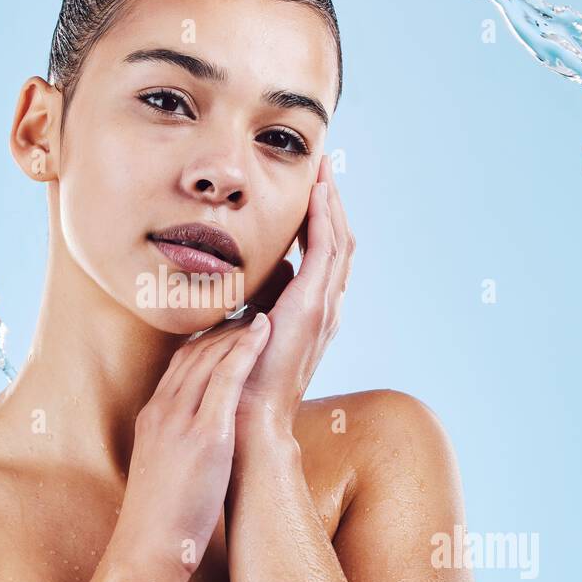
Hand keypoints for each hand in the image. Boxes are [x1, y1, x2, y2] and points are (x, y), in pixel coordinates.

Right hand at [110, 313, 271, 580]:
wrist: (147, 548)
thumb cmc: (159, 521)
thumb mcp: (163, 471)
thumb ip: (176, 447)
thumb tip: (196, 444)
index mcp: (152, 416)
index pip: (179, 363)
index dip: (205, 339)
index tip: (228, 323)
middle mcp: (163, 410)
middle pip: (194, 351)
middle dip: (224, 324)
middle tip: (253, 301)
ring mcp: (182, 420)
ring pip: (210, 356)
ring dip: (238, 327)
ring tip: (265, 306)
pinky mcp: (206, 435)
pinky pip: (226, 378)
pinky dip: (245, 348)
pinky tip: (263, 328)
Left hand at [237, 153, 353, 434]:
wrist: (249, 413)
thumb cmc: (241, 380)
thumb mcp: (251, 332)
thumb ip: (259, 305)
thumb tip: (257, 285)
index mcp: (314, 312)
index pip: (325, 255)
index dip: (322, 220)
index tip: (311, 188)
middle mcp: (328, 306)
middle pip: (340, 241)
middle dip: (332, 203)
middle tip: (323, 168)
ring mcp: (325, 306)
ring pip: (339, 241)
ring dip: (331, 203)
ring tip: (322, 171)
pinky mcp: (314, 305)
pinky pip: (327, 251)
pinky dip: (324, 220)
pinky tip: (316, 195)